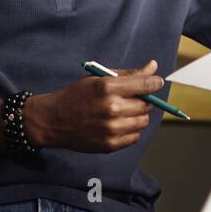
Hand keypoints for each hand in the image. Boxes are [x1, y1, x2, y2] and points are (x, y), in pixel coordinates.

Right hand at [24, 60, 159, 151]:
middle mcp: (111, 108)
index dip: (155, 82)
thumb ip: (127, 75)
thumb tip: (153, 67)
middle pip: (146, 104)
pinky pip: (135, 136)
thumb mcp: (98, 79)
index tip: (157, 81)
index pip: (145, 84)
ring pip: (143, 121)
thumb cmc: (76, 96)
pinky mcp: (110, 144)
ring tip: (123, 112)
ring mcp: (111, 128)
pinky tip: (118, 124)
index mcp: (107, 88)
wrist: (53, 120)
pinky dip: (131, 130)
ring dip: (138, 115)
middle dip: (144, 100)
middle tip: (131, 98)